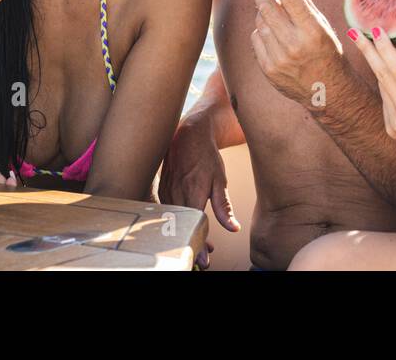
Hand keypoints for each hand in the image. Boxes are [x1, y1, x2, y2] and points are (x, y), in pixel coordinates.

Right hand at [158, 112, 239, 269]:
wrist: (187, 135)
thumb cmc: (206, 156)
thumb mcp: (220, 180)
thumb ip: (224, 206)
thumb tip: (233, 227)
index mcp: (193, 192)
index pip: (194, 226)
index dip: (198, 245)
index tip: (203, 260)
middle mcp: (176, 194)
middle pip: (182, 227)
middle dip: (193, 244)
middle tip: (204, 258)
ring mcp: (166, 192)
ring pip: (173, 221)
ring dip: (185, 233)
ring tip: (201, 243)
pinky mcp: (161, 190)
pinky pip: (168, 212)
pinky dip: (177, 222)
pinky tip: (188, 226)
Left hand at [243, 0, 344, 105]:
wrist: (326, 91)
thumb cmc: (327, 52)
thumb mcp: (322, 25)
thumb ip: (303, 1)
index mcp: (312, 31)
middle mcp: (294, 45)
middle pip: (268, 8)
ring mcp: (278, 59)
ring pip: (260, 22)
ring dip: (261, 9)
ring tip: (267, 4)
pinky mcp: (267, 69)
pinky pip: (257, 39)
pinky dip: (261, 30)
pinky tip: (269, 28)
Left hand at [347, 25, 395, 165]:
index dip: (385, 49)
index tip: (376, 30)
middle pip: (383, 76)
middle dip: (367, 52)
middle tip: (354, 32)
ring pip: (382, 87)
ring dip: (378, 67)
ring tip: (374, 48)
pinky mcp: (391, 130)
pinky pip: (384, 100)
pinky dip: (387, 87)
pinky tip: (392, 80)